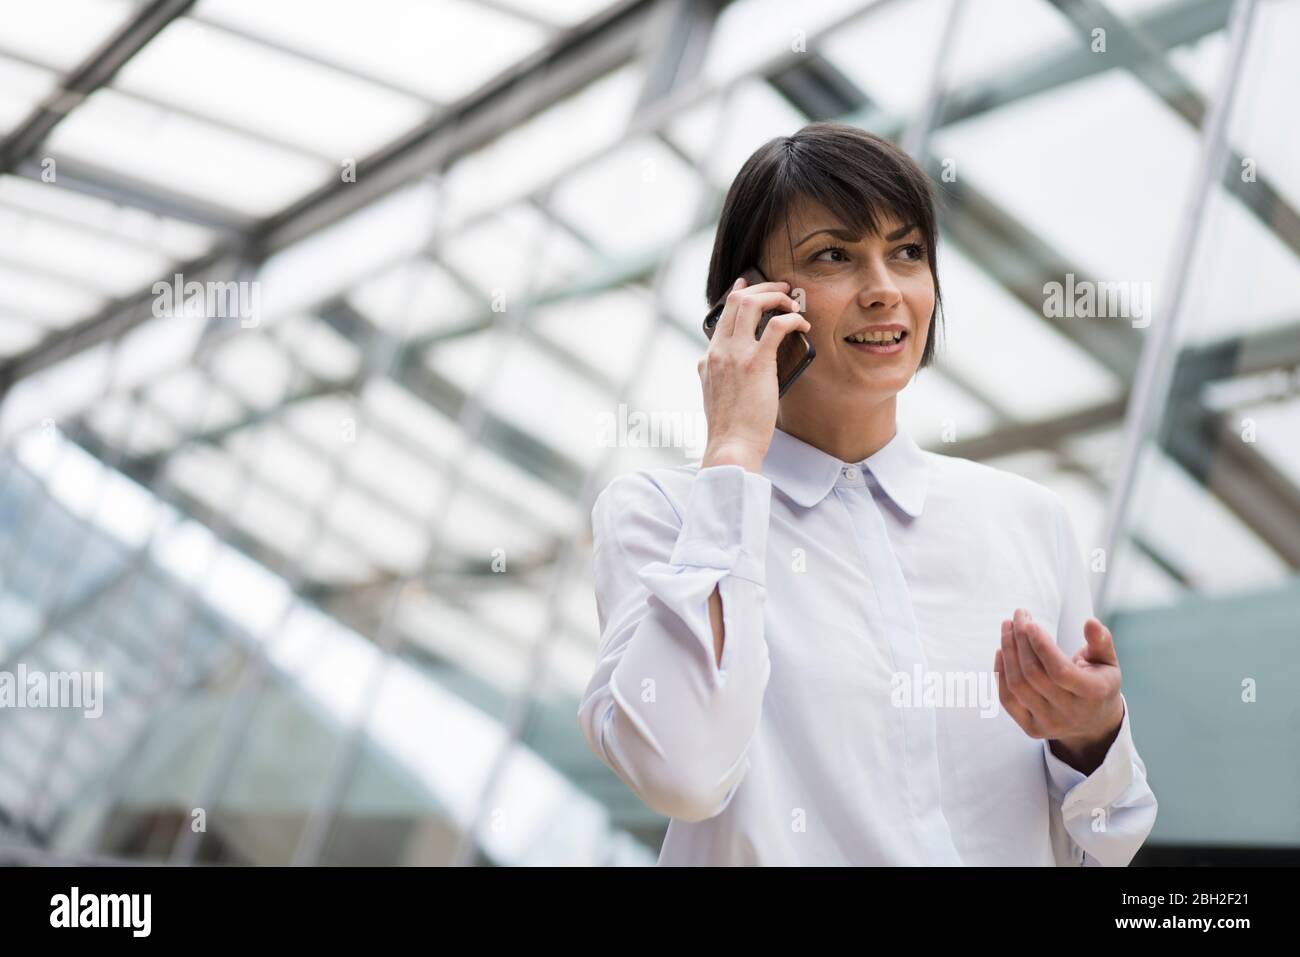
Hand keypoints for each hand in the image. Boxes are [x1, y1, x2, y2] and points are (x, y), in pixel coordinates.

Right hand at [699, 275, 808, 469]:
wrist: (731, 446)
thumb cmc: (731, 428)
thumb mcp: (718, 396)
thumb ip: (724, 376)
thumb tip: (744, 367)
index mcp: (708, 359)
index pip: (722, 316)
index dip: (738, 295)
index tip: (748, 286)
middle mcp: (718, 351)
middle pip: (735, 301)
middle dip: (761, 287)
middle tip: (780, 289)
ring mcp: (734, 355)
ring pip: (750, 303)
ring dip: (774, 296)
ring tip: (791, 301)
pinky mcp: (755, 363)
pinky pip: (776, 326)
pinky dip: (792, 319)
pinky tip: (802, 326)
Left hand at [994, 609, 1124, 774]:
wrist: (1095, 723)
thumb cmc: (1100, 682)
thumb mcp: (1108, 662)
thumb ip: (1101, 641)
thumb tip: (1090, 622)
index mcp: (1093, 694)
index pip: (1059, 671)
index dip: (1041, 646)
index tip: (1029, 622)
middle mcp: (1070, 713)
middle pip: (1033, 674)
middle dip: (1021, 640)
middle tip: (1019, 616)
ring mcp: (1049, 724)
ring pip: (1017, 685)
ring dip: (1008, 652)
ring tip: (1008, 627)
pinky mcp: (1032, 728)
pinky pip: (1007, 700)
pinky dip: (1000, 673)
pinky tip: (1001, 650)